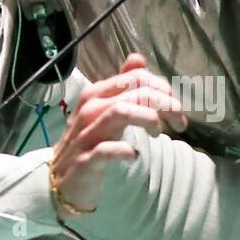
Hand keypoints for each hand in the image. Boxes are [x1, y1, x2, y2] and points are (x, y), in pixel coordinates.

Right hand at [50, 54, 186, 214]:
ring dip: (149, 119)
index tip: (174, 109)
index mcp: (96, 93)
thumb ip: (123, 85)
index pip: (136, 77)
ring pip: (122, 111)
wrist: (60, 180)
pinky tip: (134, 154)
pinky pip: (107, 149)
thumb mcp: (106, 109)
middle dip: (165, 104)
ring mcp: (86, 134)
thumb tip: (137, 59)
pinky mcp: (85, 160)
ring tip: (158, 133)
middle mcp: (90, 108)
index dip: (162, 89)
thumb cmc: (89, 142)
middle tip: (179, 121)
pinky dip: (125, 150)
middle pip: (135, 92)